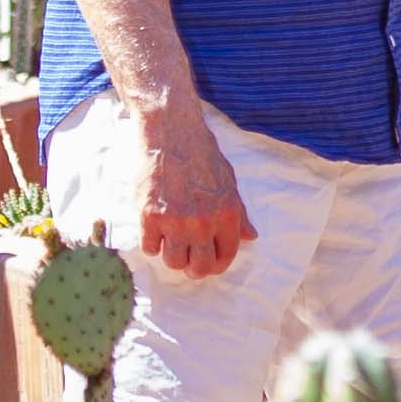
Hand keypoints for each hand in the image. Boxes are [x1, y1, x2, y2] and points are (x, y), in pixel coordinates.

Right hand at [138, 101, 257, 280]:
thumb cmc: (202, 154)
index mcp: (227, 215)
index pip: (225, 257)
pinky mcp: (150, 216)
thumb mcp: (229, 182)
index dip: (216, 264)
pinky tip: (155, 230)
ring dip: (172, 256)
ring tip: (171, 242)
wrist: (171, 133)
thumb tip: (250, 236)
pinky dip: (152, 243)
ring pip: (173, 262)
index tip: (208, 261)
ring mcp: (175, 221)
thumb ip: (239, 213)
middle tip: (188, 260)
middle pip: (199, 268)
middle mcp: (203, 222)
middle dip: (194, 269)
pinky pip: (150, 248)